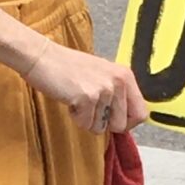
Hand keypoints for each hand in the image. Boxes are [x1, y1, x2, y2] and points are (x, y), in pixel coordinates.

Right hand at [22, 40, 149, 135]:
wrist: (42, 57)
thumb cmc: (68, 67)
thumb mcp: (101, 75)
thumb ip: (117, 94)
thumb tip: (126, 121)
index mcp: (125, 75)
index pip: (142, 113)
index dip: (127, 123)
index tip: (112, 119)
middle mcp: (118, 81)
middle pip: (121, 125)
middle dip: (103, 123)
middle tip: (89, 106)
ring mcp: (104, 89)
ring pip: (101, 127)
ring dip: (87, 119)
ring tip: (77, 98)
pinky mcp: (88, 97)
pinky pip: (86, 124)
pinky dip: (75, 117)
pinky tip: (70, 99)